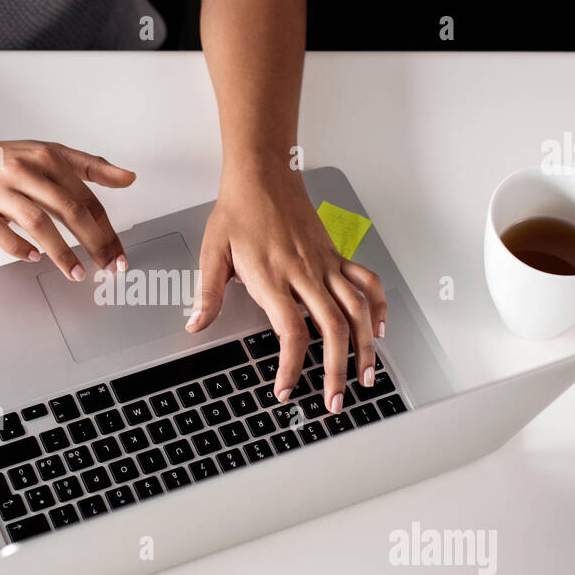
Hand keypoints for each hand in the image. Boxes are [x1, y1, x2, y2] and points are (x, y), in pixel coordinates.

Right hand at [0, 135, 134, 280]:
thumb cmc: (1, 162)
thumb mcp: (47, 154)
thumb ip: (89, 167)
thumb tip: (128, 178)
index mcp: (46, 158)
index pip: (86, 198)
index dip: (107, 229)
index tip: (120, 253)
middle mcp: (24, 171)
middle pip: (68, 209)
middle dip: (94, 242)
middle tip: (108, 267)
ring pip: (37, 222)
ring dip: (61, 252)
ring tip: (76, 273)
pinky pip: (1, 233)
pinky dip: (19, 248)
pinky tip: (34, 258)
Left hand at [187, 172, 387, 414]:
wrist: (262, 173)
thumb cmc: (237, 210)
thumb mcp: (212, 252)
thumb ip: (207, 293)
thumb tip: (195, 324)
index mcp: (273, 278)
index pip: (291, 332)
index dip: (292, 366)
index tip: (286, 389)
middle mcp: (304, 274)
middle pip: (331, 329)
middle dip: (336, 371)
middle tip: (334, 401)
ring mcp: (324, 265)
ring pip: (356, 311)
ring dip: (364, 348)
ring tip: (366, 378)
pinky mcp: (335, 255)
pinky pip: (366, 282)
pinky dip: (378, 306)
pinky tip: (379, 330)